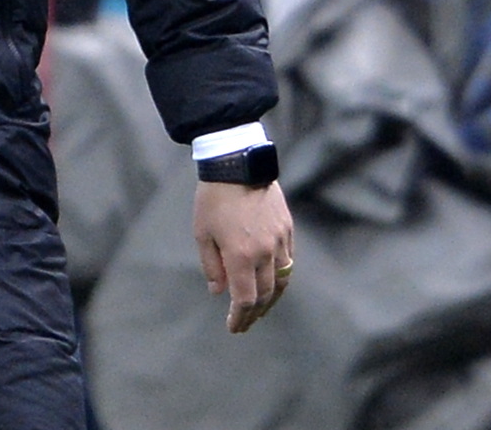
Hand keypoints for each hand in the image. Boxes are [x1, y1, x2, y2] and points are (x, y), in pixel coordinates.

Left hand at [193, 179, 293, 333]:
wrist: (238, 163)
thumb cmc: (213, 197)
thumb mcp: (202, 232)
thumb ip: (212, 266)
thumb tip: (219, 292)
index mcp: (241, 256)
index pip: (245, 299)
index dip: (240, 317)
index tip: (234, 327)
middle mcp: (265, 252)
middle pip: (265, 294)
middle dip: (254, 313)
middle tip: (245, 323)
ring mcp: (279, 240)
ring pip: (282, 281)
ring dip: (271, 300)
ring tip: (261, 310)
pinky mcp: (287, 228)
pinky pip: (288, 261)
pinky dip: (281, 277)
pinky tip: (273, 282)